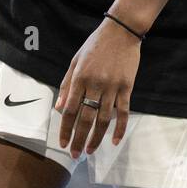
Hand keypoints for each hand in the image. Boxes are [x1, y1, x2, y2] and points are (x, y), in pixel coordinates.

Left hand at [55, 19, 140, 157]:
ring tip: (90, 151)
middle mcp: (95, 84)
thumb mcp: (76, 61)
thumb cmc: (95, 45)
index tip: (63, 144)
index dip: (66, 129)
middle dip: (79, 139)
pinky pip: (123, 112)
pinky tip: (114, 141)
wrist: (121, 31)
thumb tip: (59, 108)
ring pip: (104, 119)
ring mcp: (112, 86)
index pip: (71, 110)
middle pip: (86, 118)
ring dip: (97, 138)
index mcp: (80, 77)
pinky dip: (120, 128)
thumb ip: (67, 85)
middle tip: (75, 155)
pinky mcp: (127, 87)